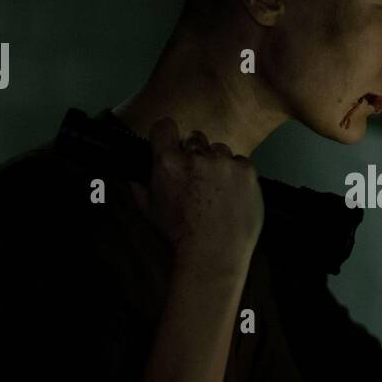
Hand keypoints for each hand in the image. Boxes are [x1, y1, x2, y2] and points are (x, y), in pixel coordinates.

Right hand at [133, 117, 263, 266]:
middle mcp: (196, 157)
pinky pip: (242, 163)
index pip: (164, 127)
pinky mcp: (247, 172)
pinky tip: (233, 195)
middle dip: (195, 154)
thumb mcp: (150, 212)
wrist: (214, 254)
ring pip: (220, 150)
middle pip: (195, 138)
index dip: (167, 135)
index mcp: (168, 163)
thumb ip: (141, 188)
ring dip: (218, 164)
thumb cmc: (181, 236)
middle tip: (197, 179)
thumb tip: (134, 177)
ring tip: (217, 191)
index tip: (171, 143)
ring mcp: (224, 163)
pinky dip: (239, 175)